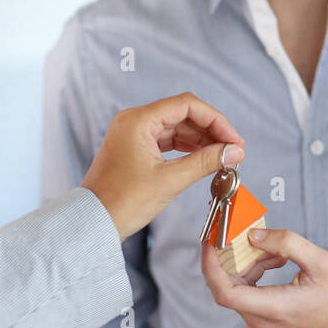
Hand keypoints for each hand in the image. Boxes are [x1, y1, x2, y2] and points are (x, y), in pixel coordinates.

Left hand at [81, 92, 245, 240]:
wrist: (93, 222)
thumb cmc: (123, 202)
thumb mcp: (170, 180)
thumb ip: (206, 162)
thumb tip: (235, 151)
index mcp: (138, 120)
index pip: (188, 105)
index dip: (216, 120)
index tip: (234, 140)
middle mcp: (134, 120)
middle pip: (184, 114)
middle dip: (211, 130)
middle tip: (233, 150)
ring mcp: (133, 133)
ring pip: (177, 126)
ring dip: (201, 139)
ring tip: (222, 156)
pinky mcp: (134, 147)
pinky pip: (167, 139)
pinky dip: (187, 147)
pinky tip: (203, 158)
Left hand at [201, 228, 327, 327]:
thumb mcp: (319, 261)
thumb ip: (285, 244)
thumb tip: (252, 235)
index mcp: (273, 308)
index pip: (224, 291)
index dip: (211, 264)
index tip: (209, 240)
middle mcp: (260, 322)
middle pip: (228, 286)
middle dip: (231, 257)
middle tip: (241, 233)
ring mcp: (259, 325)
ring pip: (236, 288)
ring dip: (248, 264)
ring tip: (276, 253)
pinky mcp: (262, 323)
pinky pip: (246, 295)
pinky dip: (254, 274)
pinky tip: (277, 263)